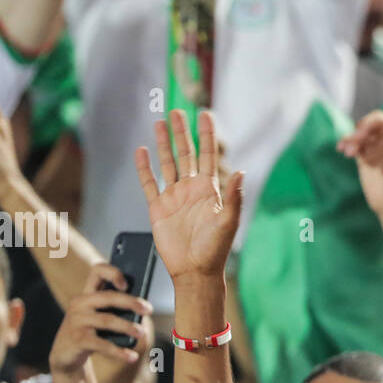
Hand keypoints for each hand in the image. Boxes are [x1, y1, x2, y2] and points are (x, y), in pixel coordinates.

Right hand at [49, 264, 152, 376]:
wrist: (65, 354)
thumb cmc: (90, 331)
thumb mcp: (98, 316)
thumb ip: (115, 308)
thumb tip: (142, 310)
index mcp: (87, 293)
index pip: (97, 271)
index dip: (112, 273)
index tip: (126, 284)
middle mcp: (79, 303)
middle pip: (108, 297)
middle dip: (130, 302)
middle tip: (148, 309)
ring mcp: (77, 321)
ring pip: (107, 320)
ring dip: (127, 327)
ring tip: (141, 333)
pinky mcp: (77, 340)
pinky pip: (102, 345)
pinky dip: (119, 351)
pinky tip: (132, 356)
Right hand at [134, 109, 243, 281]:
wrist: (195, 272)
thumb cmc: (215, 250)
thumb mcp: (228, 222)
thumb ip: (233, 197)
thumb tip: (241, 172)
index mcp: (210, 190)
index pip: (208, 155)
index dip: (207, 135)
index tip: (205, 114)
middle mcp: (191, 189)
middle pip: (186, 153)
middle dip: (182, 132)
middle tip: (176, 111)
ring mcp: (174, 197)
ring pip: (167, 163)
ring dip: (163, 143)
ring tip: (159, 123)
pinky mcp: (158, 208)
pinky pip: (149, 183)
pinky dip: (144, 167)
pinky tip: (141, 151)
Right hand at [339, 71, 382, 213]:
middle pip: (375, 119)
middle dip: (364, 128)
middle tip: (356, 143)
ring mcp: (378, 143)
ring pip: (362, 129)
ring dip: (354, 137)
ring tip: (348, 149)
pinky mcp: (365, 153)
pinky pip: (353, 141)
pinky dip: (348, 143)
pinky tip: (342, 150)